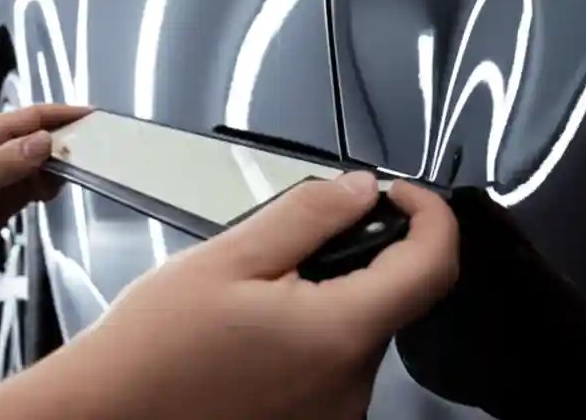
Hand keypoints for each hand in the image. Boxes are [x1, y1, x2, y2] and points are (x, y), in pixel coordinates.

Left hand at [0, 104, 90, 294]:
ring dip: (61, 166)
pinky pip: (32, 189)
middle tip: (102, 149)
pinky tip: (57, 195)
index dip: (63, 115)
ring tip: (86, 172)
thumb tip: (46, 141)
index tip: (96, 117)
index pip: (31, 119)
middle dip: (68, 140)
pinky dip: (49, 189)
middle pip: (39, 140)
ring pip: (39, 166)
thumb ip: (5, 164)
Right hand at [2, 173, 458, 419]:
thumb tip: (360, 188)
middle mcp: (350, 386)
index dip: (430, 214)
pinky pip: (335, 367)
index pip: (435, 264)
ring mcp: (336, 415)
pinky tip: (256, 336)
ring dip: (330, 299)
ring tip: (256, 299)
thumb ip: (307, 215)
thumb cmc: (150, 353)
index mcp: (339, 334)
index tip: (400, 193)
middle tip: (292, 245)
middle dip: (359, 256)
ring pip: (361, 331)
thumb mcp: (228, 258)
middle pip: (394, 297)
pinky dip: (313, 338)